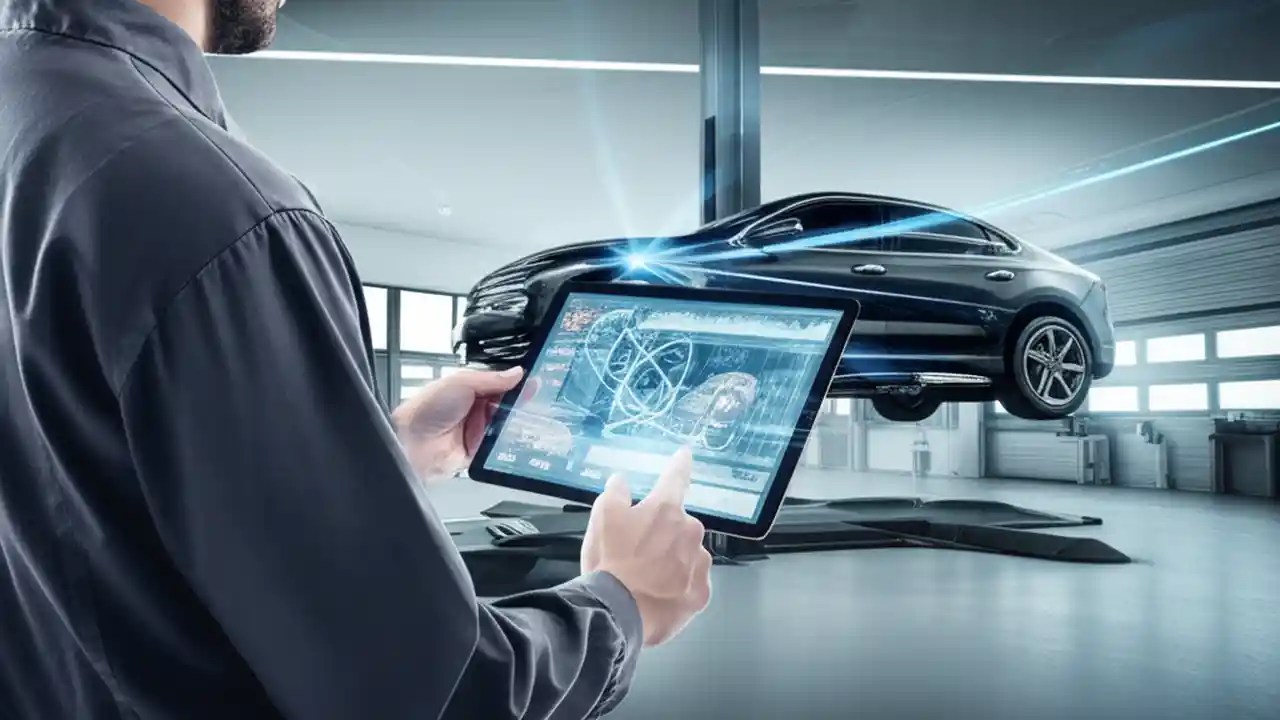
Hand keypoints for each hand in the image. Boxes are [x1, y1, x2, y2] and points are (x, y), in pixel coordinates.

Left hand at [391, 367, 523, 480]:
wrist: (412, 443)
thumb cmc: (426, 409)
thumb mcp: (461, 383)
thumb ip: (491, 378)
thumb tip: (517, 373)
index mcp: (470, 389)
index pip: (501, 385)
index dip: (518, 385)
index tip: (536, 384)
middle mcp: (475, 409)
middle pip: (507, 406)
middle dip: (521, 406)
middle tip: (539, 403)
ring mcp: (477, 431)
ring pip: (506, 427)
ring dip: (516, 425)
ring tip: (531, 421)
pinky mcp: (478, 452)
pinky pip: (499, 448)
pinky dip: (508, 445)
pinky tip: (518, 440)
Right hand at [581, 447, 712, 646]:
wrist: (618, 614)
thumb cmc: (609, 562)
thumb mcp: (601, 519)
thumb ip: (615, 494)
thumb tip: (622, 481)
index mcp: (666, 509)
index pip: (676, 477)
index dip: (680, 463)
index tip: (686, 454)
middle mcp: (690, 531)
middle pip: (680, 524)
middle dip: (664, 532)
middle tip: (639, 552)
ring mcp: (699, 563)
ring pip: (689, 552)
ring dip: (674, 558)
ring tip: (647, 578)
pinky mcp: (702, 593)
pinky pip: (694, 581)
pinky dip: (681, 584)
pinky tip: (661, 594)